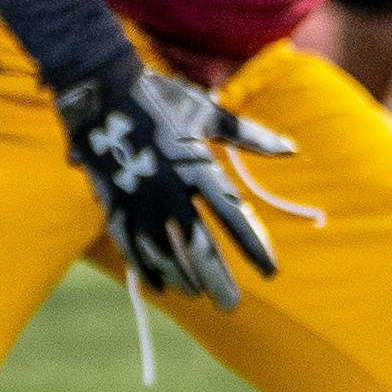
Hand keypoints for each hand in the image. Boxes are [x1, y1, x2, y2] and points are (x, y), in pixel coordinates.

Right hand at [65, 68, 296, 310]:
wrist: (100, 88)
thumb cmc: (160, 96)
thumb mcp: (208, 113)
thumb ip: (250, 137)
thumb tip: (291, 149)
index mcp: (196, 165)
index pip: (232, 216)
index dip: (253, 247)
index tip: (271, 272)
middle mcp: (168, 188)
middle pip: (197, 245)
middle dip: (216, 277)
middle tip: (230, 303)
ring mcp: (137, 197)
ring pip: (162, 251)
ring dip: (181, 276)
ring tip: (197, 293)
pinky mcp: (112, 201)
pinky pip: (129, 244)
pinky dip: (145, 268)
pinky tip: (160, 286)